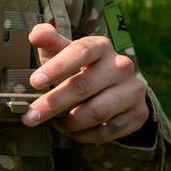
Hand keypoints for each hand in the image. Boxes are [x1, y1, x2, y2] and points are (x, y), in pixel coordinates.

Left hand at [22, 23, 148, 141]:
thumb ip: (48, 39)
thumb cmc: (78, 66)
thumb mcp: (62, 50)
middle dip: (53, 103)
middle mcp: (121, 65)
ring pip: (97, 111)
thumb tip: (36, 35)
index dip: (56, 68)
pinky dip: (86, 135)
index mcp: (101, 46)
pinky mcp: (139, 113)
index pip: (79, 52)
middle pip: (84, 86)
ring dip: (70, 122)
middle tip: (31, 116)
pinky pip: (109, 130)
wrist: (114, 86)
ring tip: (53, 125)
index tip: (34, 82)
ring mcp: (133, 90)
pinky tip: (72, 132)